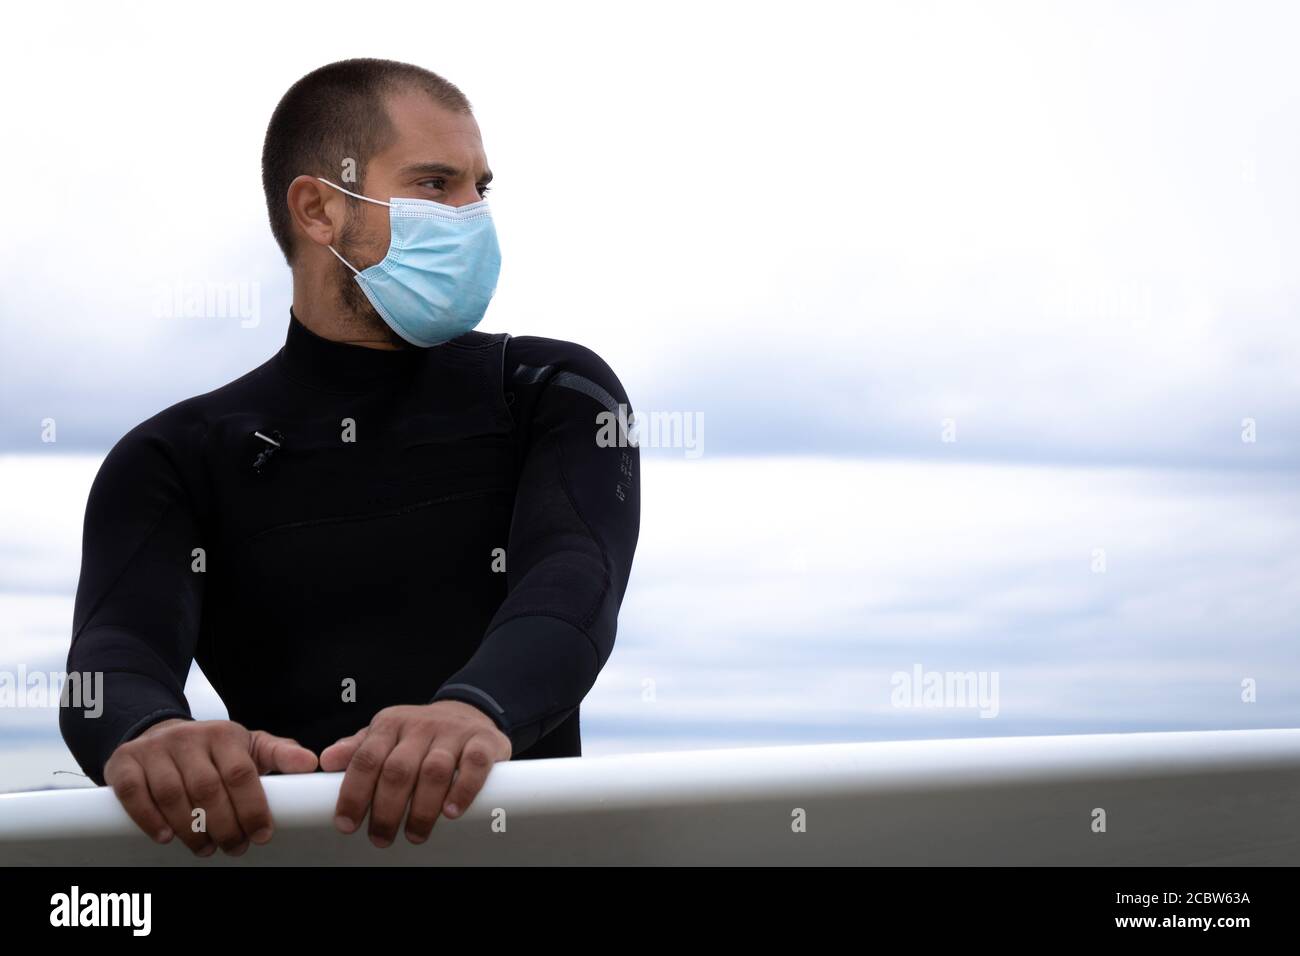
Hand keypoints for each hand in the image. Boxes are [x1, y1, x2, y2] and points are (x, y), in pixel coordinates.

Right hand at [103, 719, 318, 856]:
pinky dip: (149, 818)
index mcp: (223, 735)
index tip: (262, 835)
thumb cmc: (211, 749)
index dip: (253, 807)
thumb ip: (279, 754)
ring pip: (172, 794)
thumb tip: (311, 764)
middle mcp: (188, 738)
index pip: (240, 773)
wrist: (159, 733)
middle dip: (224, 825)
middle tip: (234, 848)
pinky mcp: (124, 763)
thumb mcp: (248, 746)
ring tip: (206, 849)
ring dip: (190, 829)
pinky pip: (133, 794)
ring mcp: (154, 750)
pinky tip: (165, 837)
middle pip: (207, 788)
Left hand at [321, 701, 511, 846]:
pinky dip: (463, 790)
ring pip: (434, 771)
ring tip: (414, 834)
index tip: (347, 824)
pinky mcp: (483, 740)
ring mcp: (454, 731)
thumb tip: (326, 761)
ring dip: (422, 808)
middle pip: (398, 770)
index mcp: (390, 723)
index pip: (367, 758)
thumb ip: (357, 750)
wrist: (468, 712)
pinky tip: (452, 812)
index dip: (354, 793)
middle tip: (382, 838)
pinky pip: (474, 764)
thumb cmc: (419, 735)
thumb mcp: (385, 737)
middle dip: (386, 810)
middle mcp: (421, 725)